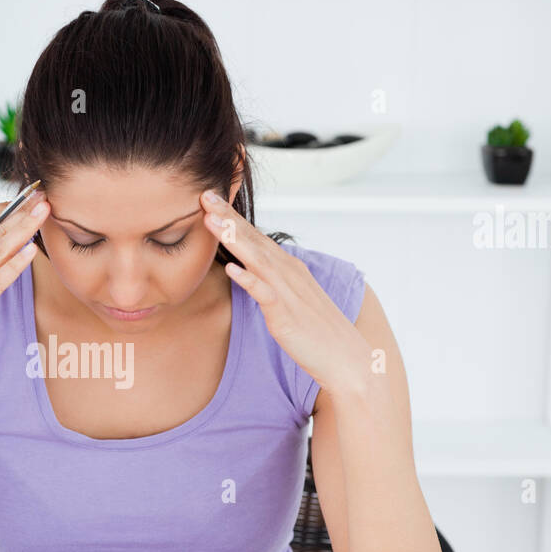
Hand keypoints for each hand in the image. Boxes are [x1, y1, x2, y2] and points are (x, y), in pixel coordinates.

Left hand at [200, 189, 370, 398]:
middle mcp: (288, 272)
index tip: (210, 199)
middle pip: (253, 239)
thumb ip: (272, 283)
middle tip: (204, 194)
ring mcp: (287, 291)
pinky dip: (248, 279)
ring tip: (211, 220)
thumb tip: (251, 273)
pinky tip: (231, 268)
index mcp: (288, 268)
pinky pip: (264, 293)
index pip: (256, 237)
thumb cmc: (317, 331)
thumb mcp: (291, 300)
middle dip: (228, 217)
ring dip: (233, 238)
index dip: (233, 217)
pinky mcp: (285, 313)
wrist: (346, 357)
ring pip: (256, 259)